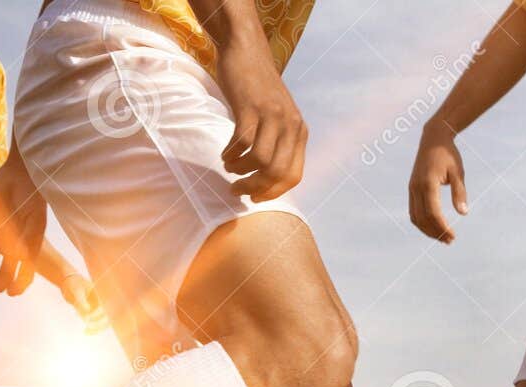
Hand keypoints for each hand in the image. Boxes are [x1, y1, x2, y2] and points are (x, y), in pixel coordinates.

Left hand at [0, 148, 46, 295]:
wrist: (20, 175)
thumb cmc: (32, 198)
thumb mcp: (34, 221)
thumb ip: (28, 241)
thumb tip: (18, 260)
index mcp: (28, 248)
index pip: (25, 273)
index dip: (18, 285)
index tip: (12, 292)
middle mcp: (12, 245)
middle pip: (5, 270)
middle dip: (0, 281)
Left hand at [60, 275, 107, 332]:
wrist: (67, 282)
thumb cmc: (73, 283)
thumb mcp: (76, 290)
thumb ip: (81, 300)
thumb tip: (87, 311)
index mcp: (100, 295)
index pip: (104, 307)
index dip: (97, 314)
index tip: (86, 318)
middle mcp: (100, 302)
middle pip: (106, 317)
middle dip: (99, 324)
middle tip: (88, 327)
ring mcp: (96, 308)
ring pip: (102, 322)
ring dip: (96, 328)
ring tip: (85, 331)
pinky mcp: (91, 312)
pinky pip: (95, 322)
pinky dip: (91, 328)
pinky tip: (85, 331)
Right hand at [216, 39, 306, 200]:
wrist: (246, 49)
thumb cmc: (257, 87)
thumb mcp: (277, 116)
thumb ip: (278, 141)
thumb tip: (265, 178)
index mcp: (299, 131)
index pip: (293, 176)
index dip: (273, 193)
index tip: (255, 198)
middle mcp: (291, 124)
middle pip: (276, 173)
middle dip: (255, 188)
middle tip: (237, 190)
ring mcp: (272, 115)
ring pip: (260, 161)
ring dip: (241, 171)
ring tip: (230, 168)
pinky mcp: (251, 106)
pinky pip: (242, 143)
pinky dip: (231, 154)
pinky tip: (225, 153)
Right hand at [409, 122, 467, 242]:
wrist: (433, 139)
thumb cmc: (448, 154)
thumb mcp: (458, 172)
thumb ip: (459, 193)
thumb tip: (463, 213)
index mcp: (428, 183)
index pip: (433, 213)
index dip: (442, 227)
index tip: (453, 236)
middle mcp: (416, 188)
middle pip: (423, 219)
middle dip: (436, 232)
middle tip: (449, 241)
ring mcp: (412, 189)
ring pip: (416, 217)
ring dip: (427, 230)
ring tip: (442, 237)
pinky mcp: (411, 189)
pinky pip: (413, 211)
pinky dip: (421, 222)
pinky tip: (432, 227)